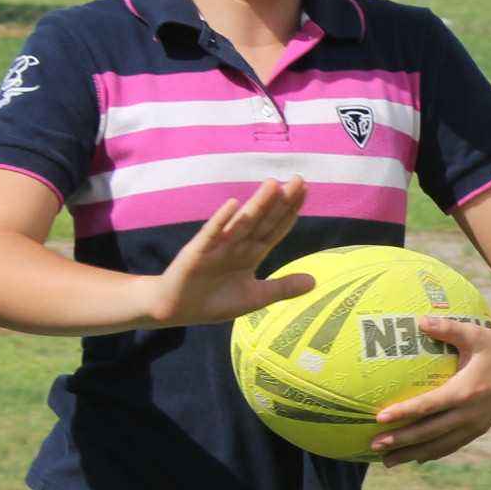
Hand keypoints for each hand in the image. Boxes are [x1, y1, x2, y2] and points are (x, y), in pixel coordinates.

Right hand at [141, 178, 313, 326]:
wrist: (176, 309)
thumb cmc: (214, 301)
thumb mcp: (254, 298)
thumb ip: (282, 288)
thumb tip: (314, 282)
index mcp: (252, 253)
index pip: (276, 228)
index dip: (290, 211)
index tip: (305, 192)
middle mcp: (238, 245)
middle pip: (264, 220)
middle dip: (281, 201)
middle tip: (299, 179)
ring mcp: (218, 246)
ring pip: (243, 222)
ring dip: (257, 204)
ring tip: (273, 184)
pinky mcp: (198, 252)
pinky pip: (211, 234)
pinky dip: (222, 220)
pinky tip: (233, 205)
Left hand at [368, 316, 490, 465]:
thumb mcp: (475, 333)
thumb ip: (447, 329)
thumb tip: (419, 320)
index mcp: (466, 391)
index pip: (429, 406)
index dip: (404, 413)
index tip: (380, 418)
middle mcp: (470, 413)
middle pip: (429, 432)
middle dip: (401, 441)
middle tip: (374, 445)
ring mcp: (475, 425)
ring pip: (439, 446)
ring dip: (412, 454)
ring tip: (386, 461)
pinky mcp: (479, 429)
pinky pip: (452, 446)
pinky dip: (432, 454)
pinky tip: (414, 459)